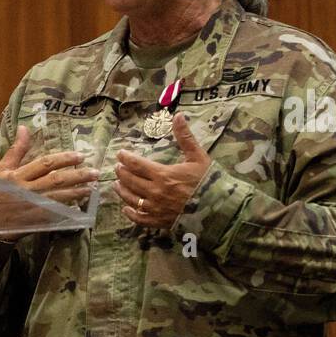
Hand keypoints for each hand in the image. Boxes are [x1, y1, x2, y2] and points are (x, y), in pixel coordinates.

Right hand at [0, 124, 100, 240]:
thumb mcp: (1, 168)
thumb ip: (16, 150)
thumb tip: (25, 128)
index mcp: (17, 175)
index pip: (44, 164)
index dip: (63, 159)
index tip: (80, 156)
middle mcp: (25, 189)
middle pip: (55, 180)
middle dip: (77, 176)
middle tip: (94, 173)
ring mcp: (29, 206)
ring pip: (57, 197)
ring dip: (76, 193)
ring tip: (92, 188)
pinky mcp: (32, 221)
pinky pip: (52, 215)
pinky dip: (66, 211)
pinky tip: (79, 208)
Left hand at [113, 112, 210, 229]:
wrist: (218, 207)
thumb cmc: (208, 180)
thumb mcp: (197, 156)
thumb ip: (185, 137)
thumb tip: (178, 115)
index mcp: (163, 175)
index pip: (136, 164)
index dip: (126, 158)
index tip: (120, 154)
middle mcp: (155, 192)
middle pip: (130, 181)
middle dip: (121, 173)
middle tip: (117, 168)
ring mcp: (156, 208)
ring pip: (131, 199)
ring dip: (122, 191)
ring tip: (117, 184)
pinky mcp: (159, 221)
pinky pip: (140, 218)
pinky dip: (131, 213)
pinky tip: (126, 209)